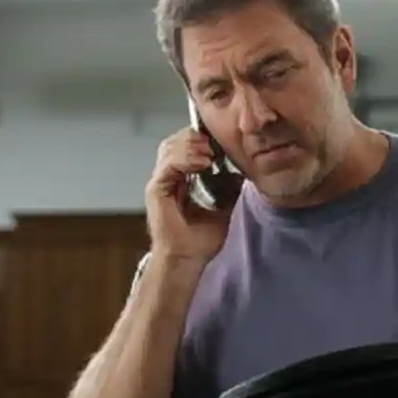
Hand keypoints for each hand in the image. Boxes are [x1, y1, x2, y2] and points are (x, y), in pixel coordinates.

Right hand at [145, 126, 235, 262]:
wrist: (188, 259)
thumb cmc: (201, 239)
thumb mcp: (223, 206)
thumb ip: (229, 187)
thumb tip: (242, 170)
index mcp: (179, 179)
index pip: (183, 145)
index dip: (199, 139)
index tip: (218, 144)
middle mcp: (166, 178)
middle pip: (174, 141)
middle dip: (194, 138)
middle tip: (213, 146)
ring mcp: (159, 183)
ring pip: (169, 148)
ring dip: (191, 146)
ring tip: (209, 155)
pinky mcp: (155, 190)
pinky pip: (168, 165)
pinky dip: (185, 159)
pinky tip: (202, 163)